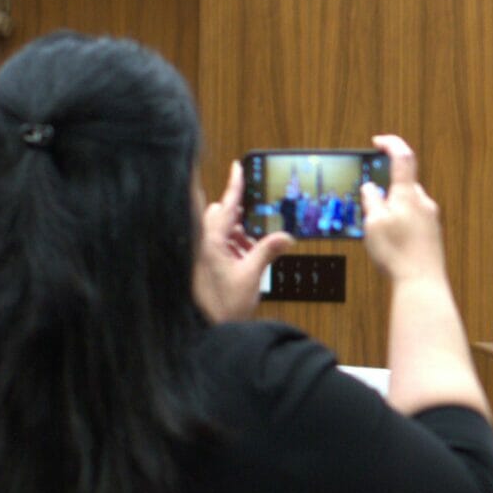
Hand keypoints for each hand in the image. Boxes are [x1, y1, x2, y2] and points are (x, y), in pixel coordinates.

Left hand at [192, 160, 292, 322]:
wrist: (213, 326)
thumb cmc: (226, 303)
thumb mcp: (252, 274)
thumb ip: (267, 251)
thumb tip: (286, 236)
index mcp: (212, 242)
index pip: (226, 206)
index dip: (234, 186)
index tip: (237, 167)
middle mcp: (206, 243)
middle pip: (221, 214)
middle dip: (239, 215)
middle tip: (256, 224)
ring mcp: (207, 252)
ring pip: (224, 229)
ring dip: (241, 234)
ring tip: (255, 248)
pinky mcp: (210, 262)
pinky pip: (225, 244)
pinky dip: (239, 246)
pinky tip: (250, 257)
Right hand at [360, 134, 447, 284]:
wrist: (421, 282)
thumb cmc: (397, 253)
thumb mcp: (373, 223)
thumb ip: (371, 201)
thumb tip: (371, 188)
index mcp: (408, 194)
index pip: (403, 157)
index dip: (391, 144)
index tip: (378, 142)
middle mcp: (424, 202)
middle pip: (403, 184)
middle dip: (385, 190)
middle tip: (369, 207)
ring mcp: (431, 218)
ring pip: (408, 204)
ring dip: (392, 210)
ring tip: (379, 233)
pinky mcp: (433, 233)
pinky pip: (414, 219)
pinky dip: (400, 223)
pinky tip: (392, 242)